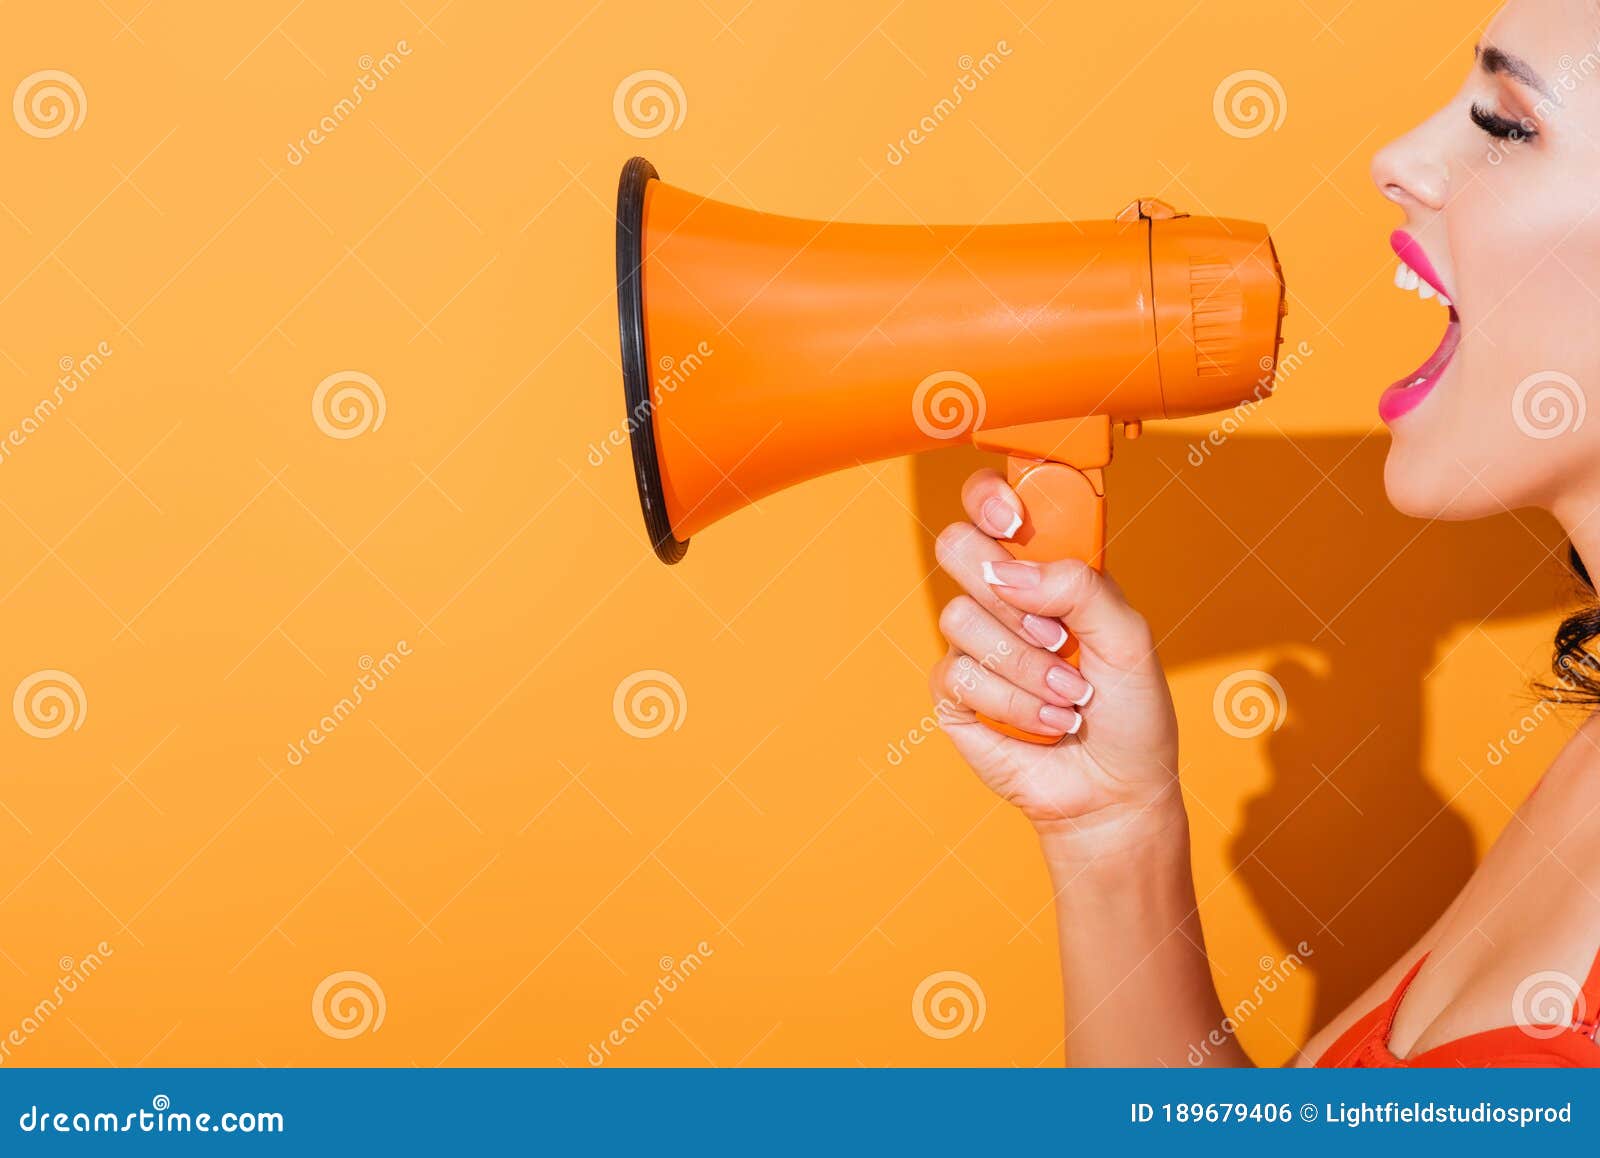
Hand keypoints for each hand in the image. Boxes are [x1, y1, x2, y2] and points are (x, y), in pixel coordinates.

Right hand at [930, 468, 1183, 857]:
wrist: (1115, 789)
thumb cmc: (1130, 712)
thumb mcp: (1130, 638)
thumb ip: (1080, 588)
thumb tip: (1010, 571)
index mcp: (1044, 568)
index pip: (992, 504)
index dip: (989, 497)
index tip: (1012, 522)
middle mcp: (1003, 599)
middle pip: (955, 546)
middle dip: (1003, 590)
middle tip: (1053, 631)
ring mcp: (973, 645)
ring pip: (960, 618)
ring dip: (1027, 666)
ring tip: (1071, 694)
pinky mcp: (955, 694)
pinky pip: (960, 675)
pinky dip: (1014, 703)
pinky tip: (1047, 720)